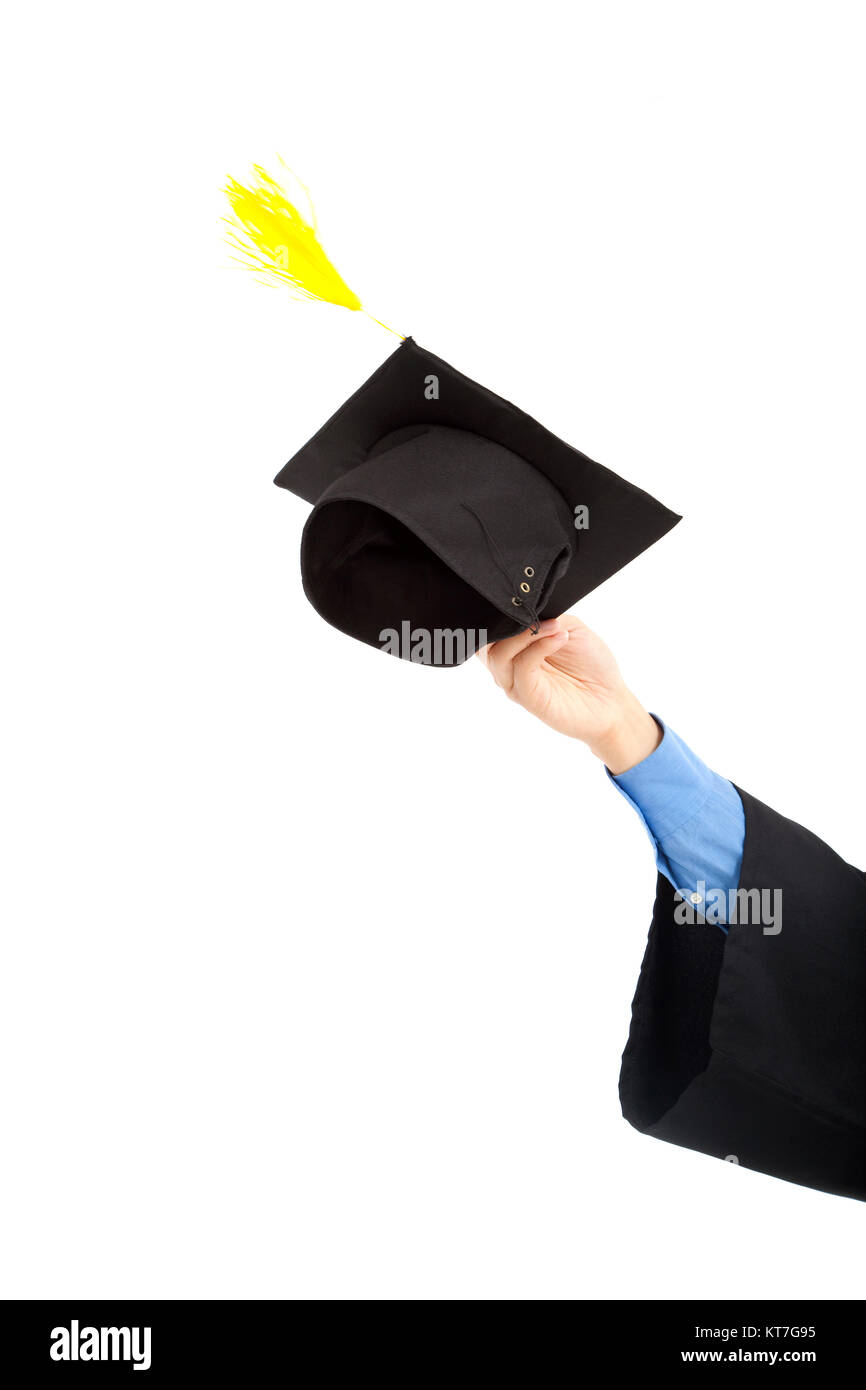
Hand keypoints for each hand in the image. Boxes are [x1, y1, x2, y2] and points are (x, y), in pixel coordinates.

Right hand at [477, 614, 660, 773]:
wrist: (611, 700)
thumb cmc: (591, 666)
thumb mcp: (569, 627)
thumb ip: (545, 616)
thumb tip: (527, 608)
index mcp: (514, 650)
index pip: (488, 631)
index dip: (497, 614)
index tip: (519, 598)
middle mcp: (509, 668)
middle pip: (484, 643)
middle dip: (506, 622)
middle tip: (537, 614)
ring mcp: (516, 684)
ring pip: (498, 655)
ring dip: (527, 634)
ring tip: (556, 626)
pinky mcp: (527, 698)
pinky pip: (521, 669)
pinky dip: (538, 647)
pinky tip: (559, 638)